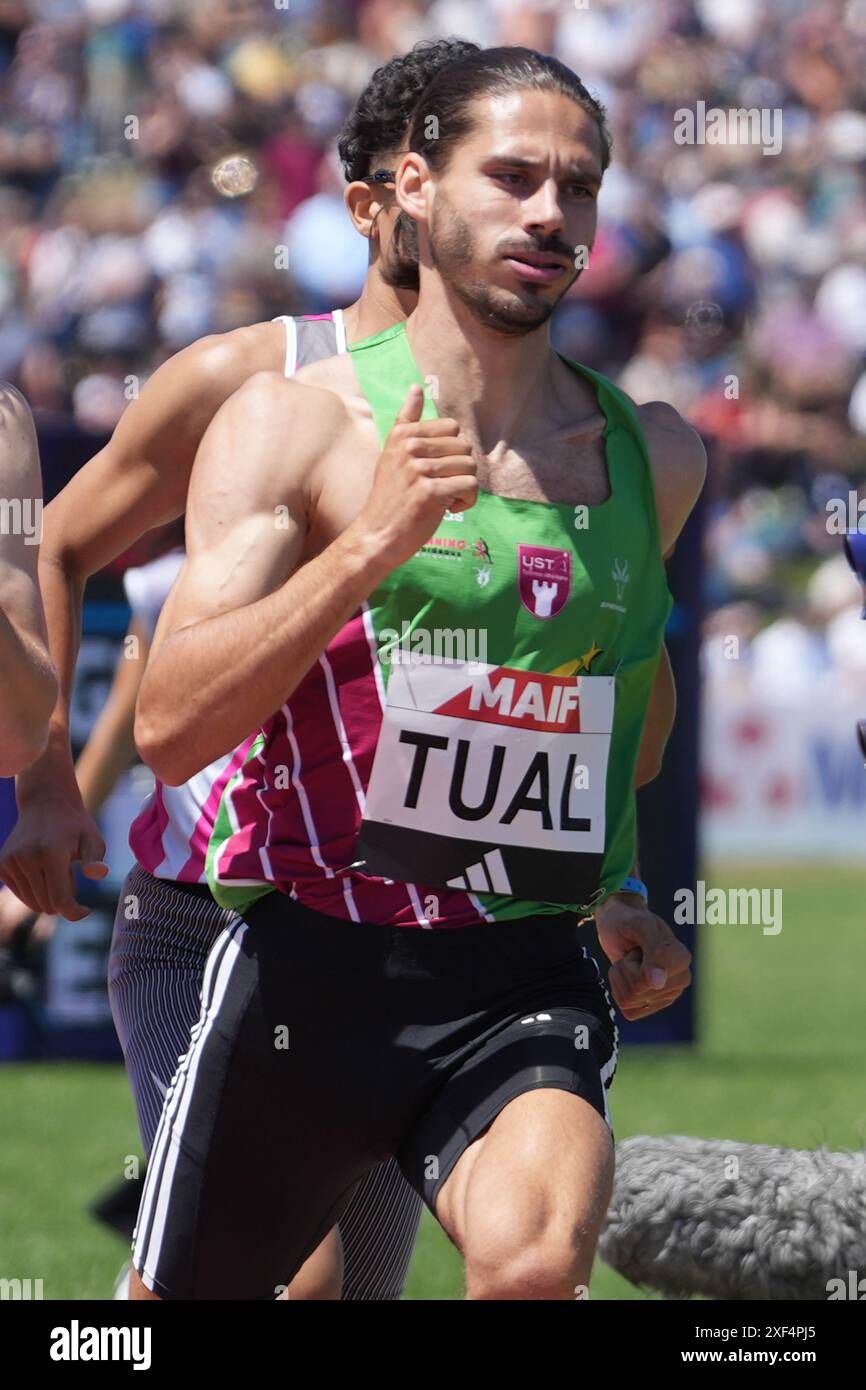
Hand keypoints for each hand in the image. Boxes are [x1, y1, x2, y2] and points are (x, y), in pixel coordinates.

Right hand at [0, 796, 107, 919]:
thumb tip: (99, 874)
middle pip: (46, 905)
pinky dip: (35, 890)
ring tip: (56, 869)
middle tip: (70, 873)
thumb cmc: (74, 825)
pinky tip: (42, 869)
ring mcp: (10, 862)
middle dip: (63, 898)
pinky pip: (21, 895)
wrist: (45, 803)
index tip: (86, 910)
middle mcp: (26, 858)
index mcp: (51, 852)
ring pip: (33, 903)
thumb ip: (96, 859)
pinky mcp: (0, 866)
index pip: (60, 899)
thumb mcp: (93, 838)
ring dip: (49, 894)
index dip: (74, 912)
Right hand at [350, 384, 477, 568]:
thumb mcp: (392, 454)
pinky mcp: (430, 492)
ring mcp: (419, 469)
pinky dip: (466, 501)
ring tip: (446, 498)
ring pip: (470, 466)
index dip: (452, 451)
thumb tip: (417, 387)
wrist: (377, 536)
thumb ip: (406, 421)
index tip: (437, 469)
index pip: (452, 427)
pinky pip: (470, 486)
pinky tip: (449, 509)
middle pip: (465, 445)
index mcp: (403, 435)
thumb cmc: (390, 498)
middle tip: (443, 487)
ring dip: (464, 487)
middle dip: (461, 469)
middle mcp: (410, 447)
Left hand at [594, 892, 691, 1020]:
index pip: (646, 980)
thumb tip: (658, 983)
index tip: (639, 946)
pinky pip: (627, 1010)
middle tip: (633, 954)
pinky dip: (619, 991)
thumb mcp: (640, 925)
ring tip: (630, 961)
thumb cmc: (629, 922)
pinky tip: (628, 975)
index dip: (631, 963)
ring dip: (620, 977)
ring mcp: (667, 995)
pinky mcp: (652, 1005)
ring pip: (629, 1000)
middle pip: (635, 992)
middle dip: (624, 970)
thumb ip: (655, 950)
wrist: (617, 925)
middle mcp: (679, 981)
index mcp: (681, 959)